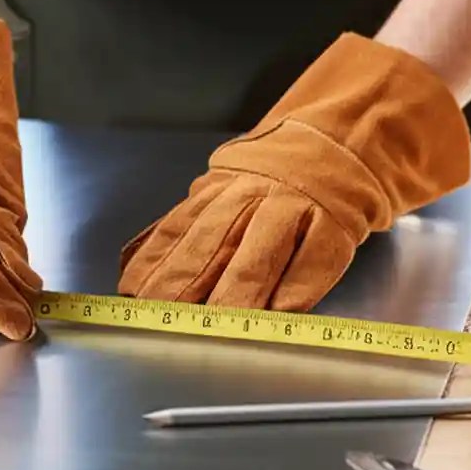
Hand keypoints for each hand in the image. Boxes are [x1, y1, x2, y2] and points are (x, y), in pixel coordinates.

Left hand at [117, 33, 470, 310]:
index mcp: (217, 192)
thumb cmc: (272, 181)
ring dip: (235, 293)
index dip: (154, 265)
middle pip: (210, 246)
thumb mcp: (219, 192)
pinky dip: (295, 289)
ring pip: (258, 258)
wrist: (342, 143)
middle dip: (183, 284)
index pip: (177, 232)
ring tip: (216, 326)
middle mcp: (251, 200)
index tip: (132, 297)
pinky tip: (279, 315)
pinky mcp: (333, 229)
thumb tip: (128, 265)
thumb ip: (179, 229)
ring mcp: (294, 213)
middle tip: (163, 318)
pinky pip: (312, 263)